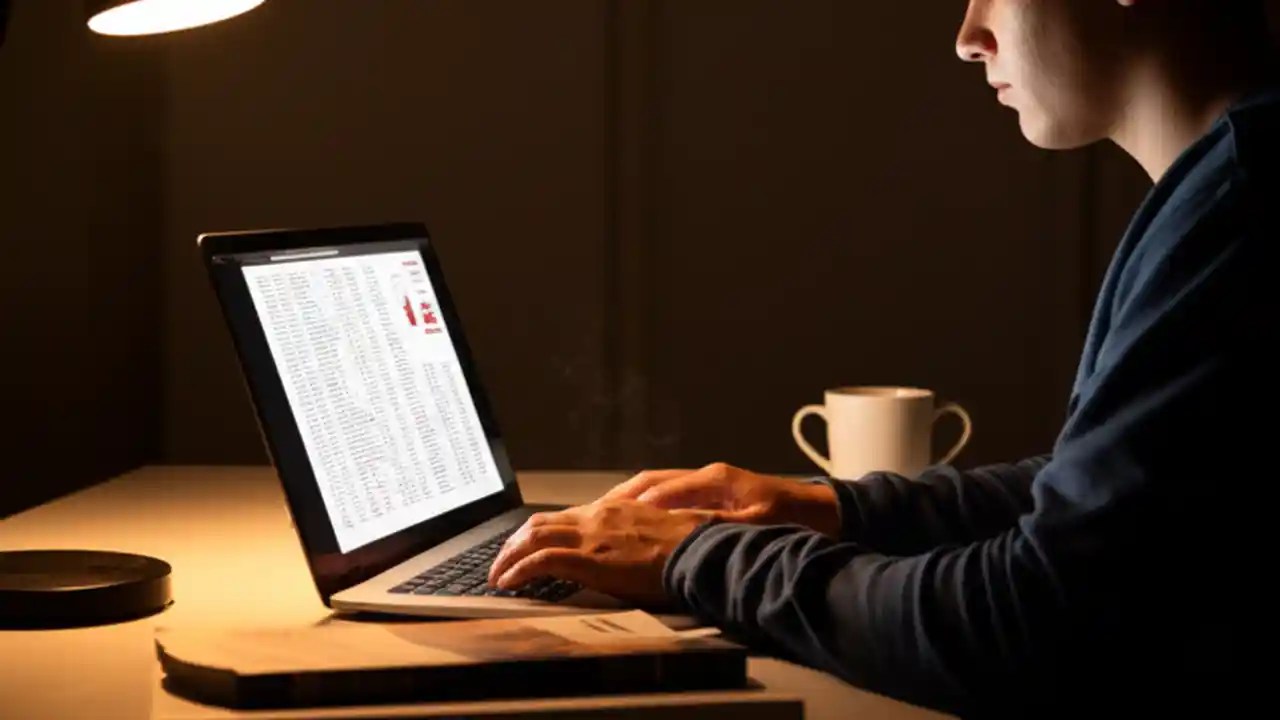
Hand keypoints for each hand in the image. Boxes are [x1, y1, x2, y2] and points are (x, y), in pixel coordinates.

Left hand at [486, 501, 710, 604]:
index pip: (565, 516)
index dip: (539, 531)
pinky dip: (519, 571)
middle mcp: (597, 516)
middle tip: (502, 560)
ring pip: (533, 536)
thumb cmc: (689, 547)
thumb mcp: (657, 533)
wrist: (700, 552)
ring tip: (498, 574)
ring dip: (509, 556)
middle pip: (540, 522)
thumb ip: (635, 536)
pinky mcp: (590, 559)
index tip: (528, 546)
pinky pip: (541, 561)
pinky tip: (509, 583)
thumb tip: (628, 550)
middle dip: (514, 542)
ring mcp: (591, 536)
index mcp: (614, 510)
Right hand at [600, 462, 839, 537]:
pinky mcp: (715, 491)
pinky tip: (631, 514)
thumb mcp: (757, 526)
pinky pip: (668, 492)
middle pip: (650, 483)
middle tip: (584, 516)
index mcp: (715, 481)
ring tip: (597, 514)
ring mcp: (710, 481)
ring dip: (626, 499)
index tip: (602, 519)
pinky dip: (644, 501)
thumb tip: (681, 530)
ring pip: (655, 485)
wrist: (828, 512)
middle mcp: (707, 476)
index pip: (660, 491)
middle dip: (616, 499)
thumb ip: (718, 526)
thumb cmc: (796, 521)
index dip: (629, 506)